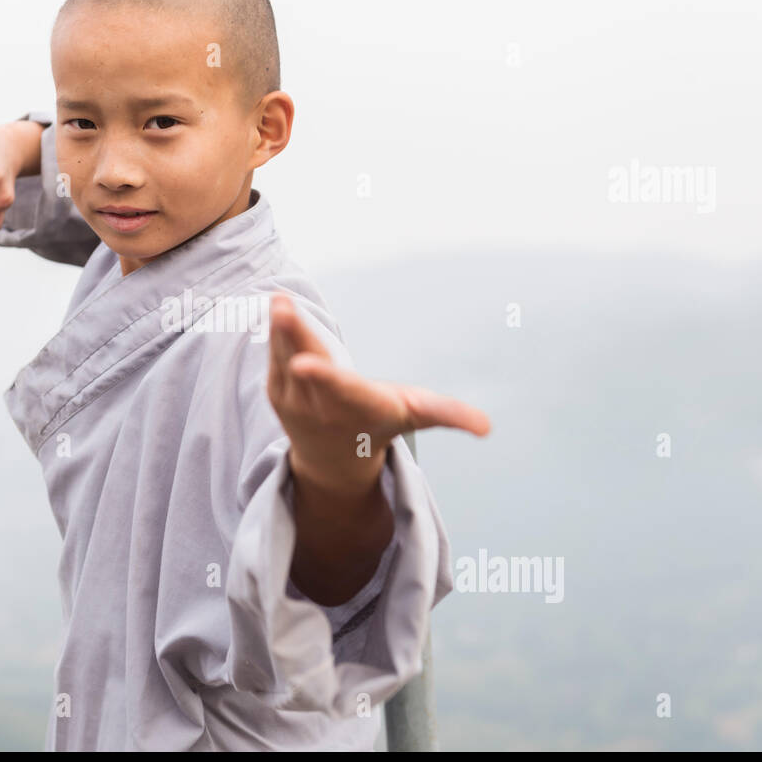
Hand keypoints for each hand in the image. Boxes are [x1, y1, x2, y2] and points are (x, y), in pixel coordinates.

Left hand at [266, 291, 490, 495]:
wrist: (333, 461)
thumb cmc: (381, 426)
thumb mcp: (416, 418)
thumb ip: (448, 416)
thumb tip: (486, 428)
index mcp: (361, 409)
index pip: (341, 391)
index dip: (324, 376)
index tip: (302, 363)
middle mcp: (323, 407)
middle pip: (308, 366)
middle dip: (294, 338)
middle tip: (281, 308)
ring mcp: (295, 401)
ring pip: (285, 357)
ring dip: (280, 328)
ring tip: (278, 299)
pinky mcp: (278, 391)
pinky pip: (275, 356)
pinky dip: (274, 332)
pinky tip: (277, 305)